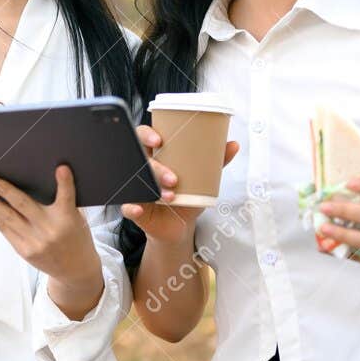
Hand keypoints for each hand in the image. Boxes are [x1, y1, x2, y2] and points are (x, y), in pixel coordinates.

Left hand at [0, 165, 100, 288]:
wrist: (74, 269)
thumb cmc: (74, 238)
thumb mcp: (76, 218)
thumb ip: (63, 202)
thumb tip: (43, 180)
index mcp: (67, 219)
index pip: (67, 197)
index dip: (65, 182)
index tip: (61, 168)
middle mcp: (50, 230)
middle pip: (23, 205)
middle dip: (3, 190)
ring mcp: (35, 241)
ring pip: (8, 218)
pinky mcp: (24, 250)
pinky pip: (5, 230)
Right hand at [120, 124, 239, 245]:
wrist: (180, 226)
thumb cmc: (188, 195)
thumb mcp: (202, 178)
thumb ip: (216, 162)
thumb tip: (234, 144)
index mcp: (156, 155)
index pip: (143, 137)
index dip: (146, 135)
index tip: (159, 140)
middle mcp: (142, 169)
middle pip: (139, 159)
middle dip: (156, 167)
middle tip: (174, 179)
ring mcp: (136, 187)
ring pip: (134, 181)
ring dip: (149, 187)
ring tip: (169, 197)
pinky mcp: (133, 207)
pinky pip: (126, 206)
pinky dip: (130, 207)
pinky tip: (137, 209)